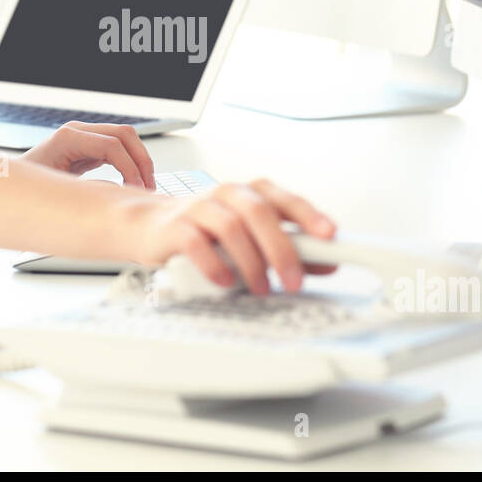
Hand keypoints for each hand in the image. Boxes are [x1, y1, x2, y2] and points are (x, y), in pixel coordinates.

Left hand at [20, 121, 154, 189]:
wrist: (12, 185)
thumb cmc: (27, 189)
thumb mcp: (57, 192)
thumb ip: (88, 188)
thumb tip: (119, 191)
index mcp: (67, 138)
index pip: (111, 144)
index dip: (130, 166)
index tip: (137, 188)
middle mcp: (77, 131)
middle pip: (123, 134)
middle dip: (141, 160)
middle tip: (148, 186)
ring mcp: (83, 135)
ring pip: (125, 138)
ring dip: (139, 160)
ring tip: (145, 185)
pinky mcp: (88, 145)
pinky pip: (117, 148)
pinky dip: (129, 162)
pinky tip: (132, 181)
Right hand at [117, 178, 337, 293]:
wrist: (151, 225)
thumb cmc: (206, 230)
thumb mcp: (250, 237)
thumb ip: (288, 247)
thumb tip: (326, 263)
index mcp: (249, 193)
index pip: (284, 199)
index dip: (309, 215)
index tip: (329, 236)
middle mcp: (226, 194)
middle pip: (259, 213)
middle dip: (281, 249)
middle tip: (293, 280)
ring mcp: (199, 207)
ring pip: (231, 227)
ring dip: (250, 262)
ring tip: (260, 288)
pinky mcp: (175, 227)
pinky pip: (196, 242)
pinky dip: (213, 264)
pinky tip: (225, 282)